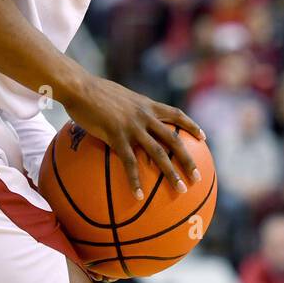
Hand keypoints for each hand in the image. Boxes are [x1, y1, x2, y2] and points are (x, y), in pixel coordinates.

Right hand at [62, 76, 204, 199]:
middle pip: (173, 140)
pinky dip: (136, 181)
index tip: (203, 138)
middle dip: (188, 159)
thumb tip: (130, 116)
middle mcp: (145, 116)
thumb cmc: (94, 91)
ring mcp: (132, 127)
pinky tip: (139, 196)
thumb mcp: (120, 96)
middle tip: (197, 177)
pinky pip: (130, 163)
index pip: (176, 114)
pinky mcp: (116, 136)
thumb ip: (129, 107)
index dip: (191, 126)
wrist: (79, 86)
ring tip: (181, 190)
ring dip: (171, 173)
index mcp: (147, 105)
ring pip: (158, 153)